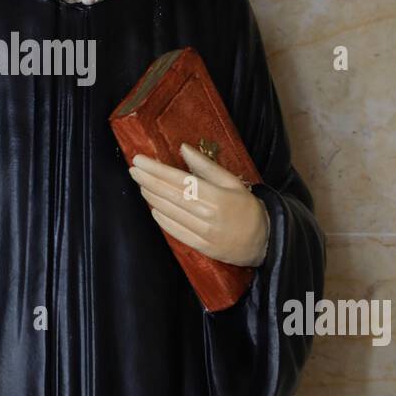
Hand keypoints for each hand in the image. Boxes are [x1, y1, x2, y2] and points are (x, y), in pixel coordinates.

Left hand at [129, 142, 269, 267]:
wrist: (262, 241)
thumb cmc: (246, 208)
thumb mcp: (232, 181)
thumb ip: (206, 166)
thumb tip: (184, 149)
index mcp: (215, 195)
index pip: (178, 179)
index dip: (156, 169)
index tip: (140, 160)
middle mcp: (206, 214)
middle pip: (169, 194)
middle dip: (148, 180)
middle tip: (133, 170)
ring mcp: (202, 232)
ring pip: (168, 212)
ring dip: (151, 197)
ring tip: (141, 184)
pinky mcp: (199, 246)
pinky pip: (174, 230)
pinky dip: (161, 218)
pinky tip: (153, 207)